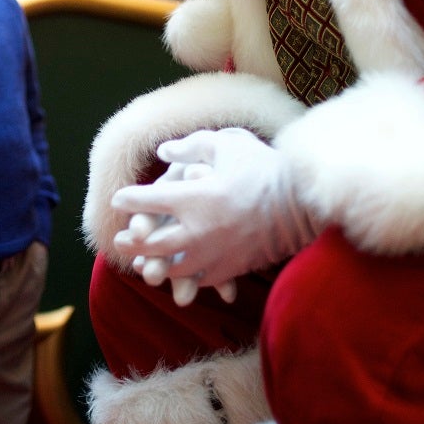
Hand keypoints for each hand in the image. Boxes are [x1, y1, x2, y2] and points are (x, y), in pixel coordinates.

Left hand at [111, 128, 317, 298]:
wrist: (303, 204)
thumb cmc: (264, 168)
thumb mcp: (227, 145)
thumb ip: (191, 147)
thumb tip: (162, 151)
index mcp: (192, 197)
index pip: (147, 201)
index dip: (129, 200)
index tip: (119, 200)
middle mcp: (198, 230)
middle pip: (153, 243)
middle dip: (133, 241)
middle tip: (121, 239)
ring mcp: (214, 254)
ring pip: (174, 267)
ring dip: (155, 264)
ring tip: (144, 262)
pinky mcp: (231, 269)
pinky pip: (201, 279)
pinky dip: (187, 277)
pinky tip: (181, 274)